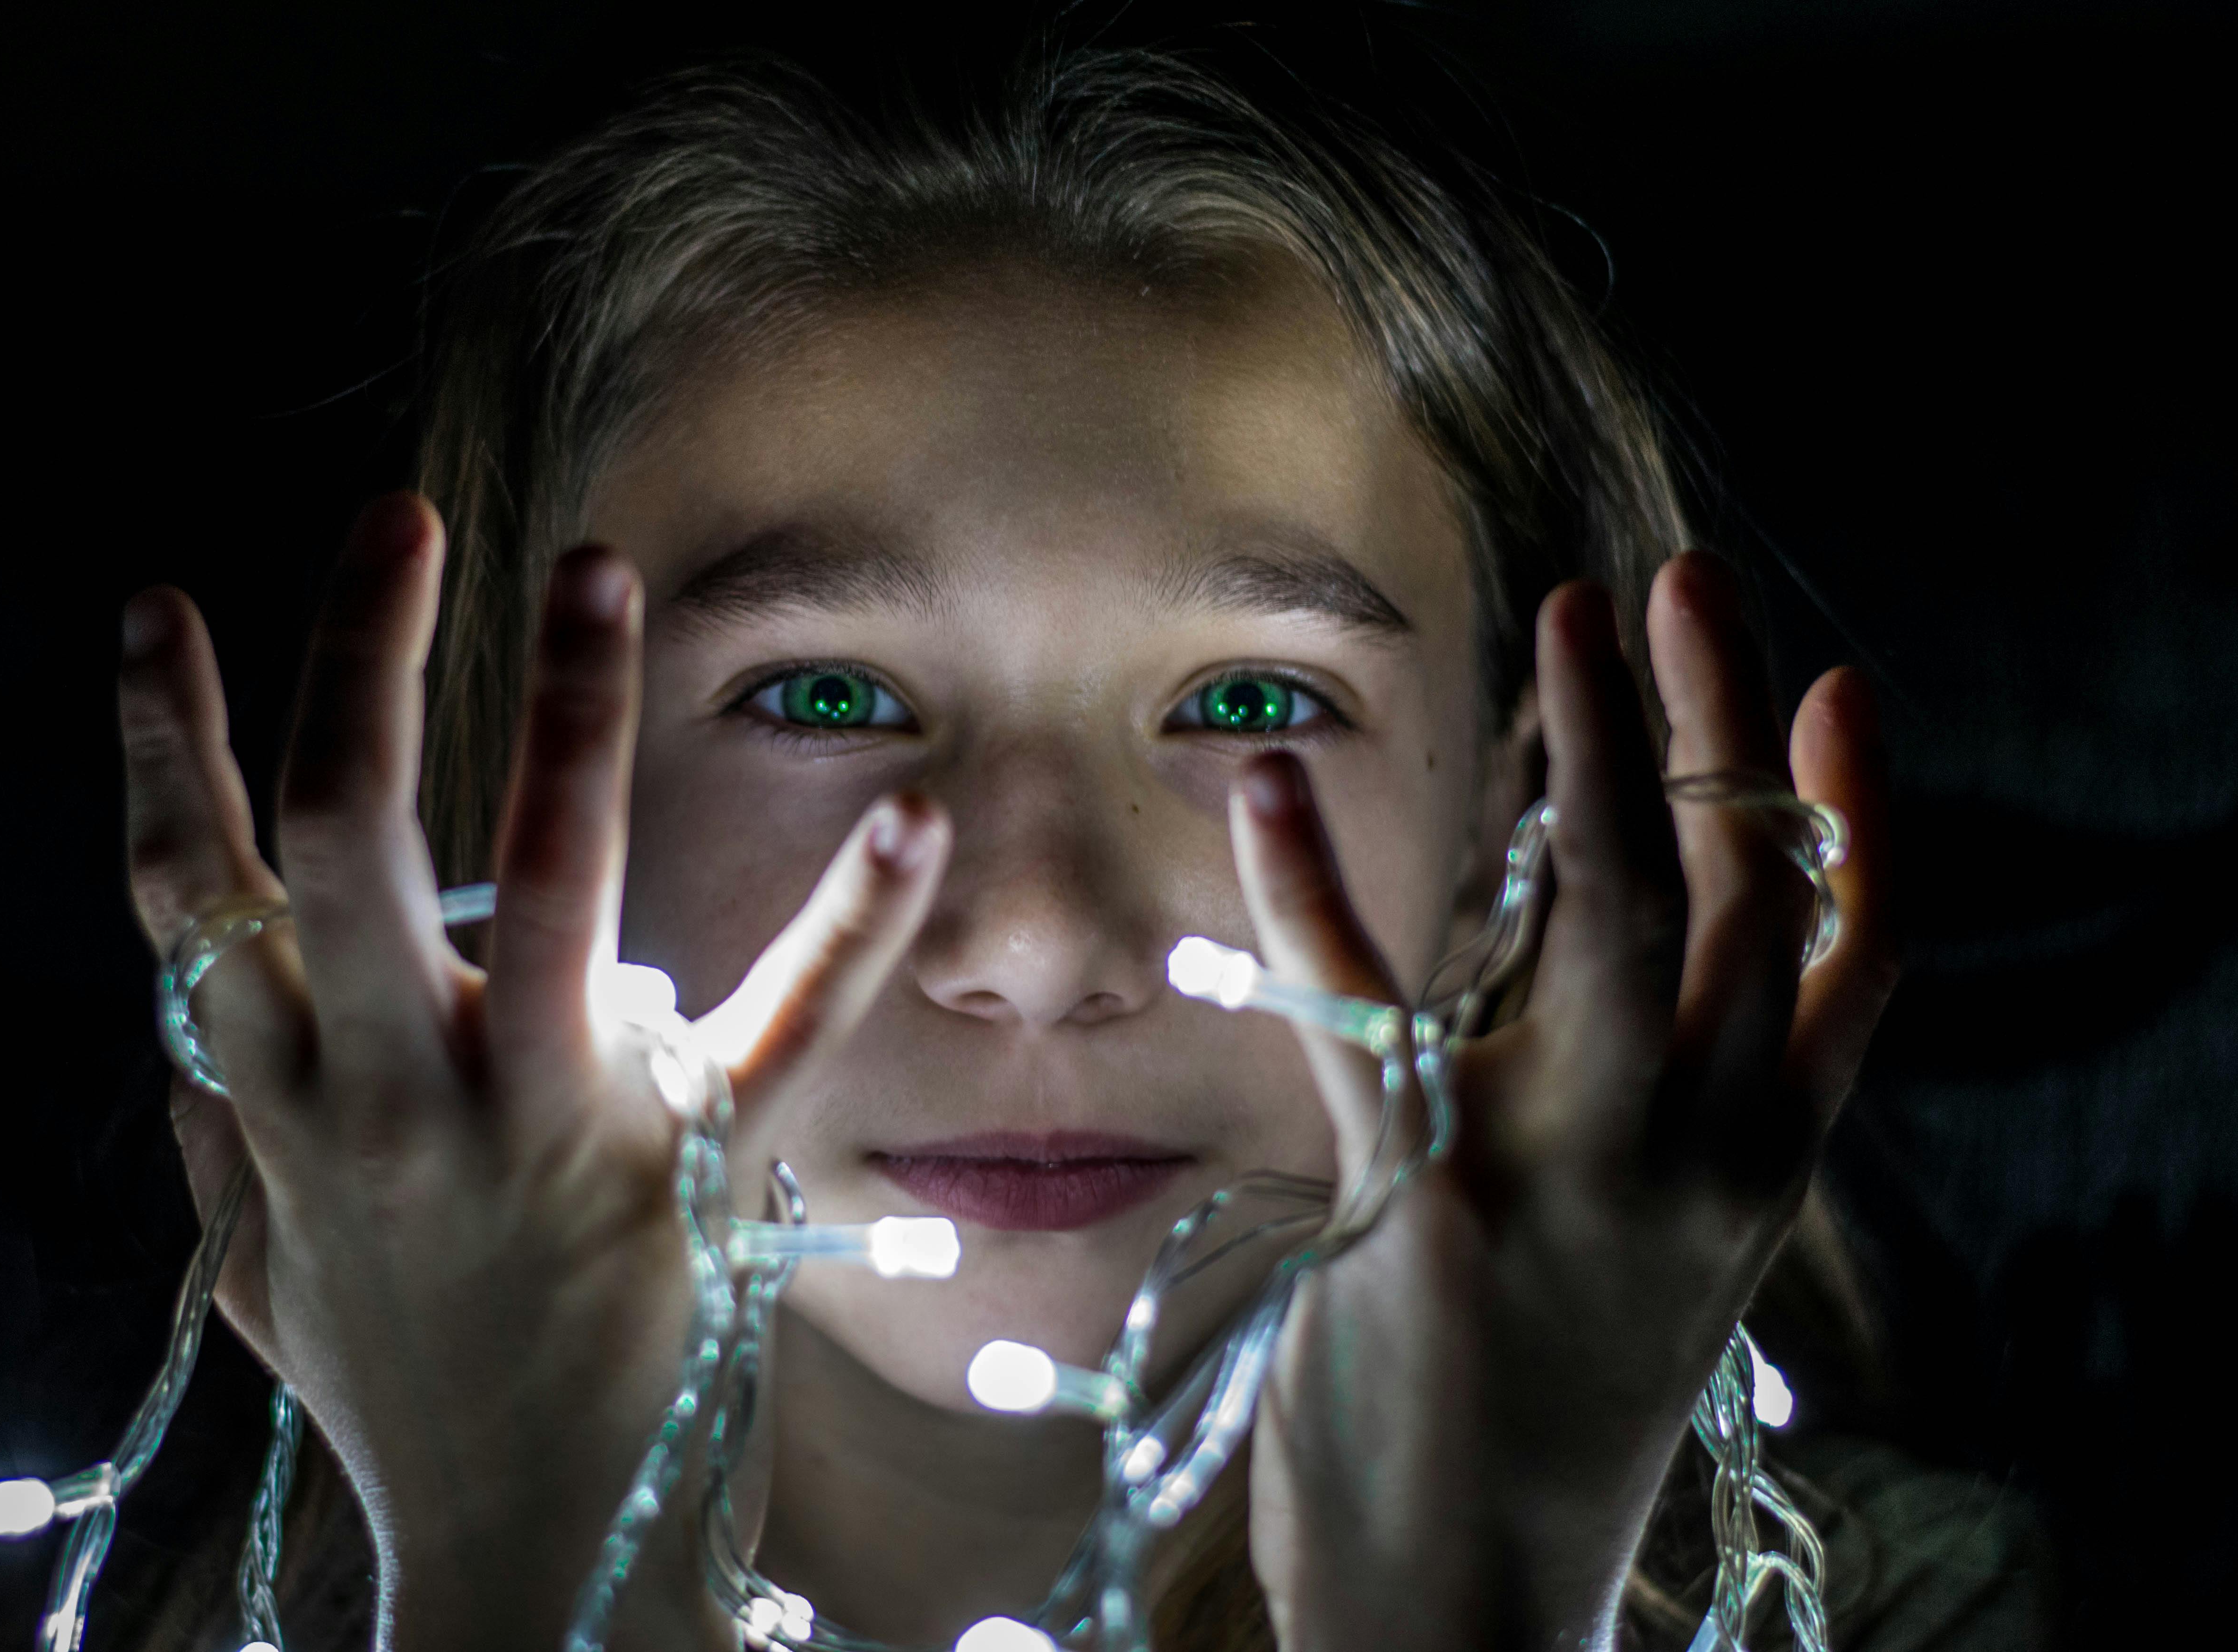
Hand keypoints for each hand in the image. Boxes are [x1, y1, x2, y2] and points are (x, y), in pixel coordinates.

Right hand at [117, 494, 950, 1650]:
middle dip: (356, 665)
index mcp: (290, 1109)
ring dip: (574, 716)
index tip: (156, 608)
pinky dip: (856, 920)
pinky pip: (785, 1031)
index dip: (161, 742)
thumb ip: (224, 1144)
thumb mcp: (268, 1275)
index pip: (191, 893)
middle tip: (396, 520)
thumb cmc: (402, 1394)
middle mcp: (398, 1098)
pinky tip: (913, 816)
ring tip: (597, 570)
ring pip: (552, 891)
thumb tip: (185, 1026)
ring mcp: (550, 1132)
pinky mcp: (692, 1175)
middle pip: (344, 841)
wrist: (525, 1559)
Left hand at [1231, 554, 1897, 1649]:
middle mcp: (1695, 1151)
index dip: (1850, 803)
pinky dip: (1309, 885)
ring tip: (1563, 620)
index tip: (1826, 680)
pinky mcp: (1424, 1200)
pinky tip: (1266, 790)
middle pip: (1732, 888)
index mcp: (1762, 1163)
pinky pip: (1366, 1004)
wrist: (1481, 1611)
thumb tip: (1640, 962)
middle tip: (1674, 583)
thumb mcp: (1662, 1256)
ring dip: (1587, 749)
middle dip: (1712, 720)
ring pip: (1607, 910)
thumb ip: (1673, 1109)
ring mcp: (1569, 1169)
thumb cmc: (1556, 1414)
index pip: (1849, 945)